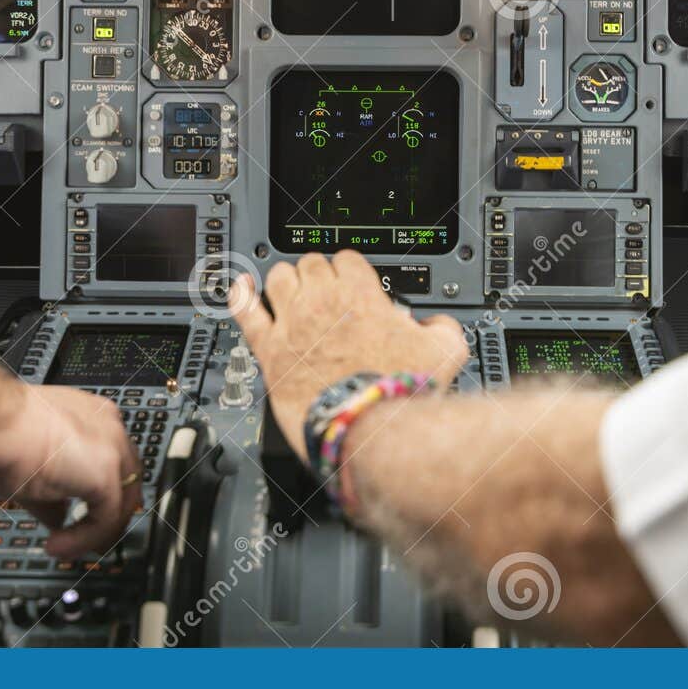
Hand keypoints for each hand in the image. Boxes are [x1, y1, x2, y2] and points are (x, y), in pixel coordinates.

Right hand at [0, 384, 140, 558]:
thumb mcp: (31, 468)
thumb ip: (53, 494)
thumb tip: (57, 517)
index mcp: (90, 417)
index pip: (111, 458)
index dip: (101, 490)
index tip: (85, 514)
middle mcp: (108, 426)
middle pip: (127, 479)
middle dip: (110, 513)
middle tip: (90, 539)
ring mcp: (112, 447)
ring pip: (121, 500)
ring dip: (95, 531)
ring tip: (64, 547)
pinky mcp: (107, 473)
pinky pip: (107, 518)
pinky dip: (84, 538)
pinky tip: (58, 545)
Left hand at [229, 250, 468, 459]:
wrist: (368, 429)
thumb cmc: (400, 393)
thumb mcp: (445, 352)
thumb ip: (442, 328)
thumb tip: (437, 325)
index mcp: (360, 294)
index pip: (346, 259)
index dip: (349, 271)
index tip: (353, 285)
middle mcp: (321, 302)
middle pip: (310, 264)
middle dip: (319, 275)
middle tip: (327, 294)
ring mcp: (291, 325)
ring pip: (278, 278)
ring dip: (287, 281)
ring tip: (294, 294)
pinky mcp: (269, 352)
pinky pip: (245, 312)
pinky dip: (241, 296)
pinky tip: (242, 288)